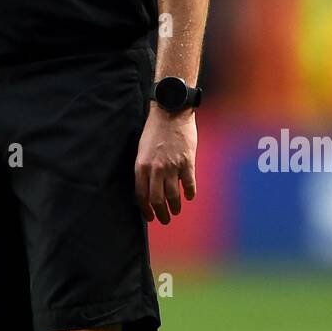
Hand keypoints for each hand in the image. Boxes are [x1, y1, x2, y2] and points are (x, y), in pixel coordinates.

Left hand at [134, 104, 196, 223]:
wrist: (171, 111)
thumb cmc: (155, 129)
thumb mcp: (142, 149)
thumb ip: (144, 168)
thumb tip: (148, 187)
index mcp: (141, 166)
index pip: (141, 195)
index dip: (145, 210)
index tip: (149, 216)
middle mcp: (155, 169)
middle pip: (157, 200)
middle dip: (160, 214)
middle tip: (164, 219)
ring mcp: (172, 166)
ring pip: (173, 196)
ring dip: (175, 207)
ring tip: (176, 211)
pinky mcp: (187, 162)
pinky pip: (189, 184)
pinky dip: (189, 193)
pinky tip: (189, 196)